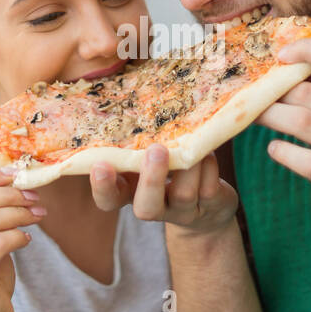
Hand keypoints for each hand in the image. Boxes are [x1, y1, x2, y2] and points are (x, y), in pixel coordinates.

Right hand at [89, 144, 238, 234]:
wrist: (209, 209)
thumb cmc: (168, 171)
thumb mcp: (147, 158)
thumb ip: (136, 143)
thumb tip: (131, 101)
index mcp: (131, 192)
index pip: (108, 200)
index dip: (102, 187)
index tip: (100, 165)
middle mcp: (155, 206)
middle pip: (146, 208)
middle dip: (151, 180)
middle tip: (156, 150)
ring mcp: (183, 210)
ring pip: (184, 194)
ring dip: (188, 166)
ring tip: (191, 142)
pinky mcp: (210, 207)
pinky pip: (209, 187)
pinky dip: (208, 165)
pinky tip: (206, 151)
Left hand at [255, 39, 310, 242]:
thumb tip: (291, 58)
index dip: (308, 48)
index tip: (281, 55)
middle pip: (308, 91)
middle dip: (275, 92)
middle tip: (256, 97)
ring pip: (300, 120)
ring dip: (270, 117)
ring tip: (257, 118)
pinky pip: (301, 157)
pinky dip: (280, 150)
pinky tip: (275, 149)